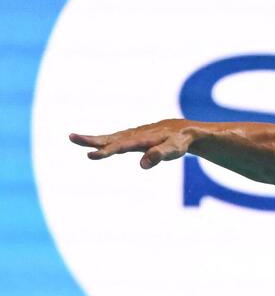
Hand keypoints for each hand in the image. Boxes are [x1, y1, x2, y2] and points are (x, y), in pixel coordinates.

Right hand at [69, 120, 195, 168]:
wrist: (183, 130)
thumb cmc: (179, 142)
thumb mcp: (174, 150)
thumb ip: (159, 155)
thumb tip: (142, 164)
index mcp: (142, 140)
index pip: (121, 147)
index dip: (106, 152)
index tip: (91, 155)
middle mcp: (133, 136)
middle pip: (109, 139)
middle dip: (91, 140)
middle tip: (71, 137)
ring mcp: (131, 135)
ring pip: (109, 138)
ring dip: (91, 139)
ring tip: (73, 138)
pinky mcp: (131, 137)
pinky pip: (113, 139)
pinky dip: (101, 140)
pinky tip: (92, 142)